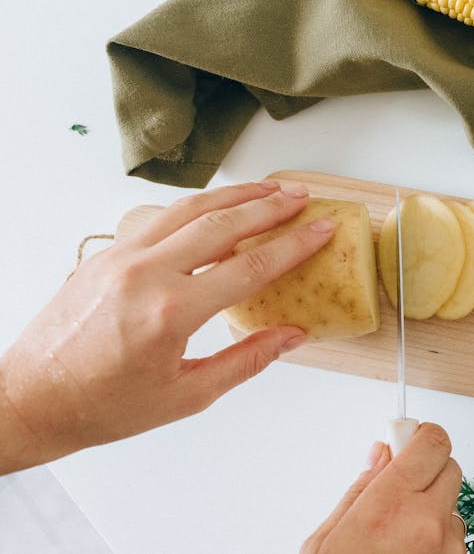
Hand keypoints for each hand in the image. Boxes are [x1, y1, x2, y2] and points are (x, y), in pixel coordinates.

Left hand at [0, 181, 333, 472]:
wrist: (31, 399)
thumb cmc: (102, 405)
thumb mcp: (187, 395)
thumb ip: (245, 361)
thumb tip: (291, 337)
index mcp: (171, 312)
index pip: (249, 266)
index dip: (293, 246)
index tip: (320, 230)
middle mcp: (145, 274)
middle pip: (222, 224)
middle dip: (269, 207)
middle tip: (301, 198)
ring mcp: (120, 258)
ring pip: (188, 209)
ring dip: (233, 196)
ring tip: (267, 190)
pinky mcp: (105, 255)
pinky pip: (158, 219)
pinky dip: (195, 208)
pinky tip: (215, 208)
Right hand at [303, 424, 466, 553]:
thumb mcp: (327, 538)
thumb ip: (361, 488)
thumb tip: (381, 453)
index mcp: (389, 506)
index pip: (432, 442)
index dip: (421, 436)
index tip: (409, 437)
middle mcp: (427, 524)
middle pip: (450, 468)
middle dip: (427, 471)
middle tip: (399, 487)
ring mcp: (447, 549)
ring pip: (453, 506)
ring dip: (432, 510)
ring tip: (397, 538)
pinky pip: (454, 539)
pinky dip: (437, 541)